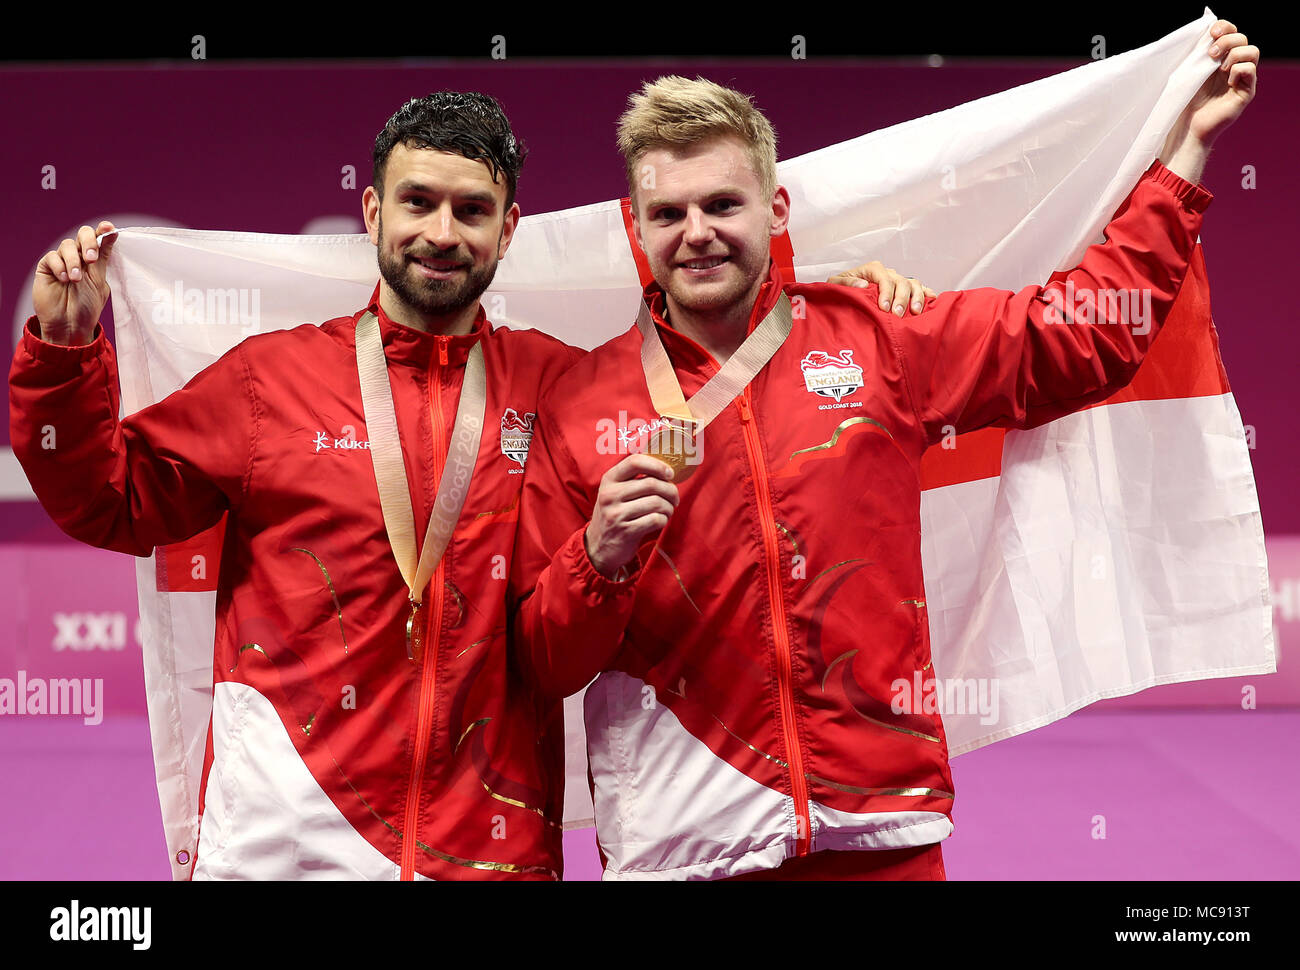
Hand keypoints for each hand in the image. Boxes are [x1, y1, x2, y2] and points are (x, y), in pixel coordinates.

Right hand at [33, 220, 117, 345]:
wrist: (70, 326)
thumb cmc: (87, 307)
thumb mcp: (99, 281)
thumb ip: (104, 257)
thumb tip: (113, 232)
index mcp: (95, 260)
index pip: (99, 239)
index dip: (103, 231)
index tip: (109, 228)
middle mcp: (79, 257)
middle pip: (82, 235)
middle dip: (88, 243)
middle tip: (91, 259)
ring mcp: (62, 261)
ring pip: (67, 245)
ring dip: (73, 261)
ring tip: (76, 280)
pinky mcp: (47, 267)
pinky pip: (52, 257)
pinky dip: (59, 267)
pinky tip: (63, 280)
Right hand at [584, 453, 678, 578]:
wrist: (598, 546)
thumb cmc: (615, 515)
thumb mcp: (616, 492)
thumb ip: (635, 479)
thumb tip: (666, 470)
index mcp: (609, 479)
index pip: (635, 462)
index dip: (657, 465)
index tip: (670, 474)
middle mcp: (610, 494)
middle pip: (651, 483)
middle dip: (670, 491)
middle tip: (674, 498)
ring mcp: (616, 513)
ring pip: (656, 502)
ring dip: (669, 507)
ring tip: (668, 510)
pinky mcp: (625, 531)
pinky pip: (655, 519)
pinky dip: (664, 520)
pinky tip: (660, 521)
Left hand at [825, 260, 935, 315]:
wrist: (844, 297)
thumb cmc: (840, 291)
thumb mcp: (835, 285)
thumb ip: (845, 283)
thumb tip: (862, 284)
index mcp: (872, 269)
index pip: (884, 278)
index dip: (886, 292)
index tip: (884, 308)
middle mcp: (888, 273)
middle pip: (901, 282)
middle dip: (901, 299)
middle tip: (898, 315)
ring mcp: (898, 281)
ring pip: (913, 284)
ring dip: (916, 297)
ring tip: (915, 312)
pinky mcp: (904, 290)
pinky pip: (920, 288)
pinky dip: (927, 294)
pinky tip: (932, 301)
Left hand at [1160, 21, 1258, 182]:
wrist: (1185, 130)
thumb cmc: (1182, 104)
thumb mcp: (1187, 74)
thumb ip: (1196, 54)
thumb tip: (1202, 31)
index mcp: (1218, 60)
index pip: (1230, 33)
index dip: (1224, 27)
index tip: (1211, 32)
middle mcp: (1232, 67)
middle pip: (1242, 39)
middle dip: (1228, 40)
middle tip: (1211, 53)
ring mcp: (1241, 79)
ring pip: (1252, 51)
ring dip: (1235, 54)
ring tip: (1220, 68)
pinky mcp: (1246, 92)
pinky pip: (1251, 69)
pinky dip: (1240, 69)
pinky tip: (1228, 79)